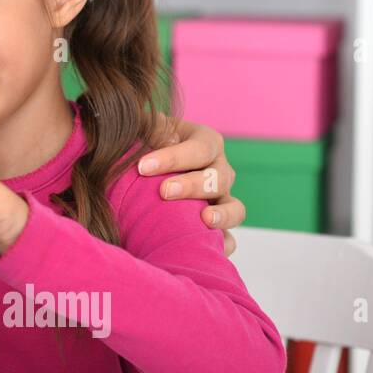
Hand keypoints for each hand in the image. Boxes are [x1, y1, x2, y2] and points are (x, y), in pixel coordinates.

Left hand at [140, 113, 245, 255]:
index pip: (199, 147)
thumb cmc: (143, 145)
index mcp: (204, 141)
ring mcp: (222, 199)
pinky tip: (208, 249)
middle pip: (218, 177)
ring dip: (221, 215)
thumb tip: (138, 124)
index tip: (143, 167)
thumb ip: (144, 127)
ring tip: (204, 220)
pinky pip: (228, 239)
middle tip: (163, 191)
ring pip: (234, 208)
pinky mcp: (217, 225)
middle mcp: (219, 169)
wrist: (142, 172)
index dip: (174, 157)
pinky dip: (222, 245)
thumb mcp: (144, 129)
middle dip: (191, 185)